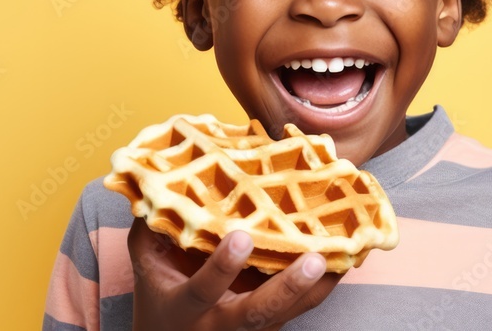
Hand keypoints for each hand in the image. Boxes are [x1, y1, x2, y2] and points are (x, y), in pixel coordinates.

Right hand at [128, 217, 341, 329]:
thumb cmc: (158, 294)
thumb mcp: (147, 262)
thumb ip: (153, 224)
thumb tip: (161, 175)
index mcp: (184, 308)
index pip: (202, 290)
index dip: (222, 266)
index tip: (241, 236)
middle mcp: (220, 325)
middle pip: (258, 314)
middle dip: (287, 287)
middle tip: (314, 259)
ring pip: (288, 313)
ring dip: (317, 286)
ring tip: (345, 253)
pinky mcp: (271, 326)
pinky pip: (300, 308)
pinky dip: (323, 284)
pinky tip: (343, 256)